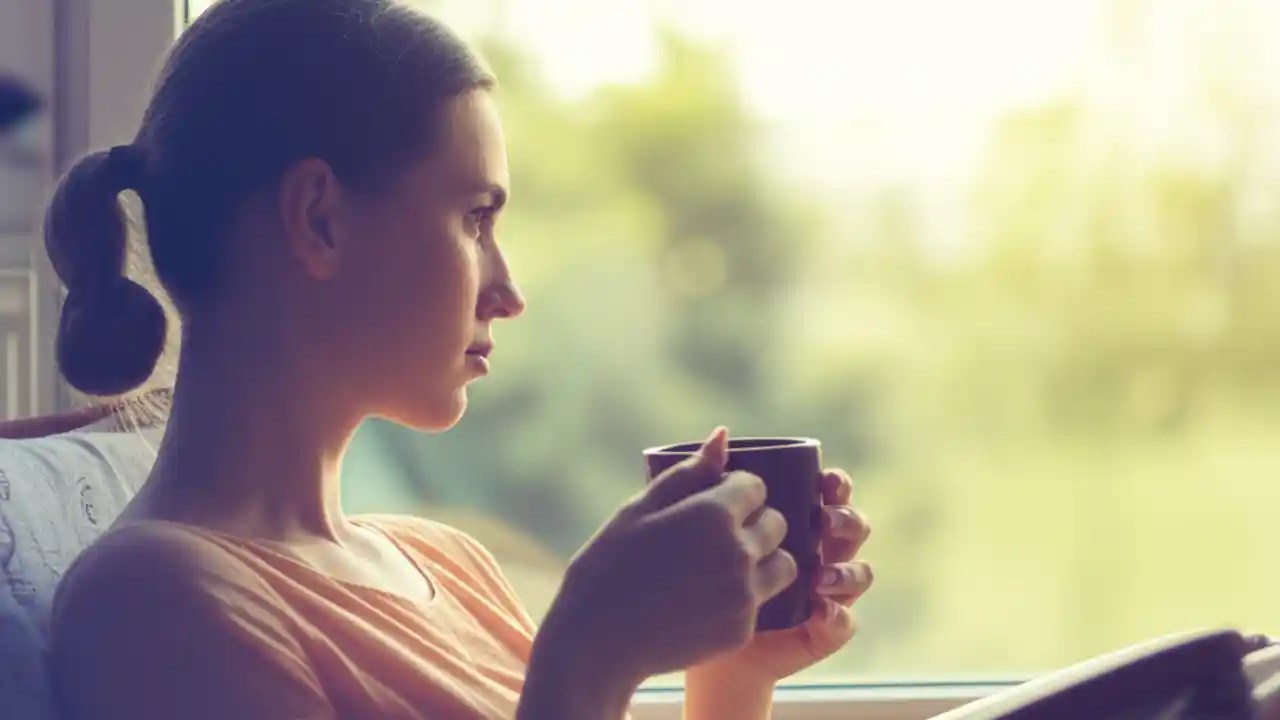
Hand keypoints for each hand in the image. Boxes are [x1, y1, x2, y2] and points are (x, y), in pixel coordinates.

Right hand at [522, 427, 796, 715]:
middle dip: (755, 522)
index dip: (735, 491)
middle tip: (717, 535)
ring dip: (764, 559)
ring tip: (725, 566)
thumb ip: (688, 473)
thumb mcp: (640, 510)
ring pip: (785, 566)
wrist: (597, 642)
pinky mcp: (741, 630)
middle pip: (777, 523)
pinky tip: (705, 600)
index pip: (755, 487)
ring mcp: (743, 596)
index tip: (711, 502)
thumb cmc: (608, 566)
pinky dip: (743, 598)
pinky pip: (761, 603)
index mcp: (713, 515)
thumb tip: (723, 436)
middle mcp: (738, 553)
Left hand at [687, 467, 872, 686]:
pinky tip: (819, 611)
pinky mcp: (822, 630)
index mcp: (801, 519)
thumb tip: (720, 433)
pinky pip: (844, 624)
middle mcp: (822, 551)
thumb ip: (710, 480)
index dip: (836, 483)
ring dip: (847, 570)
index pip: (830, 492)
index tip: (824, 479)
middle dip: (846, 519)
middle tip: (825, 520)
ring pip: (860, 573)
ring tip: (820, 575)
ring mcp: (828, 591)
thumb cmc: (696, 570)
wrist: (695, 637)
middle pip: (853, 527)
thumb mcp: (699, 523)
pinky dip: (838, 617)